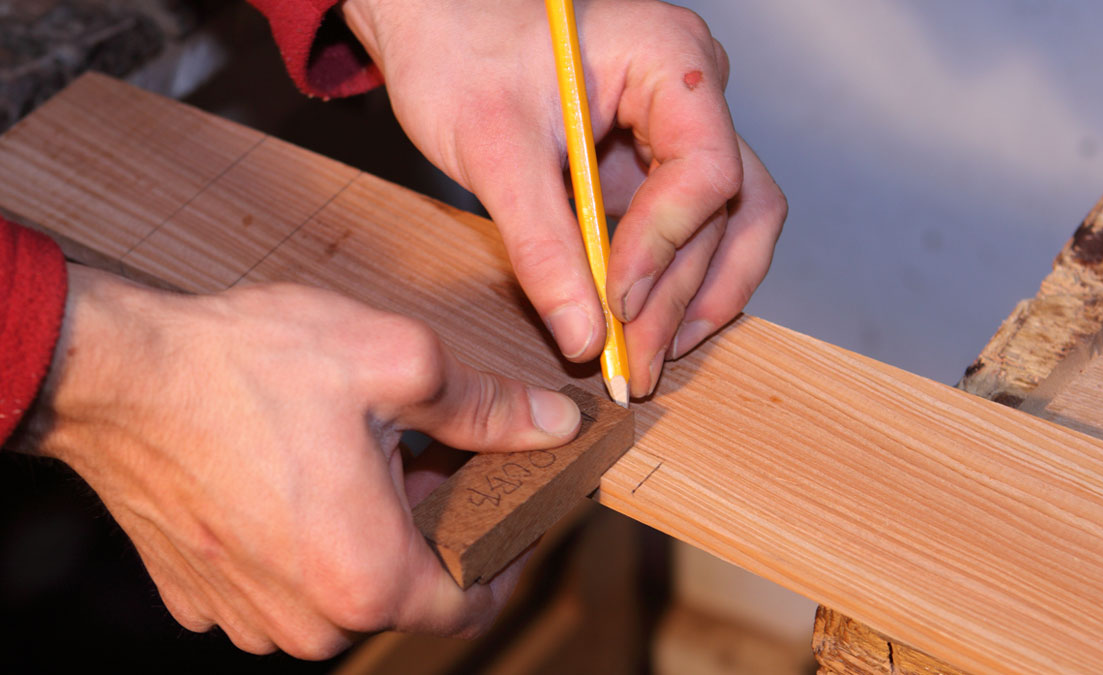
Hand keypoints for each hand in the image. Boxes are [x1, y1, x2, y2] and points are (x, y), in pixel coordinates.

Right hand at [16, 264, 580, 658]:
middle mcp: (307, 621)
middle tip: (433, 453)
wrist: (113, 371)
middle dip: (432, 525)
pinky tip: (300, 472)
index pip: (474, 605)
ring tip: (363, 454)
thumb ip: (490, 408)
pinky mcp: (201, 595)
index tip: (510, 505)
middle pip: (407, 589)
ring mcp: (247, 615)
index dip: (506, 553)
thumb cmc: (249, 366)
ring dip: (368, 530)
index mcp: (368, 578)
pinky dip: (306, 536)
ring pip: (344, 585)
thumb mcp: (398, 365)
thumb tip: (556, 427)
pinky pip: (282, 578)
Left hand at [341, 0, 785, 397]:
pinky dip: (674, 280)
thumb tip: (583, 338)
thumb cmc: (458, 49)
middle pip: (728, 209)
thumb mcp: (491, 149)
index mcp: (670, 57)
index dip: (665, 246)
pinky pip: (693, 228)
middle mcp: (695, 89)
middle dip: (679, 293)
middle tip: (634, 364)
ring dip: (694, 296)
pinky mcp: (657, 160)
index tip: (616, 304)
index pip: (705, 169)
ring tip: (649, 358)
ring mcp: (682, 126)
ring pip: (730, 224)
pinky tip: (644, 325)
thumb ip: (542, 246)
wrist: (435, 23)